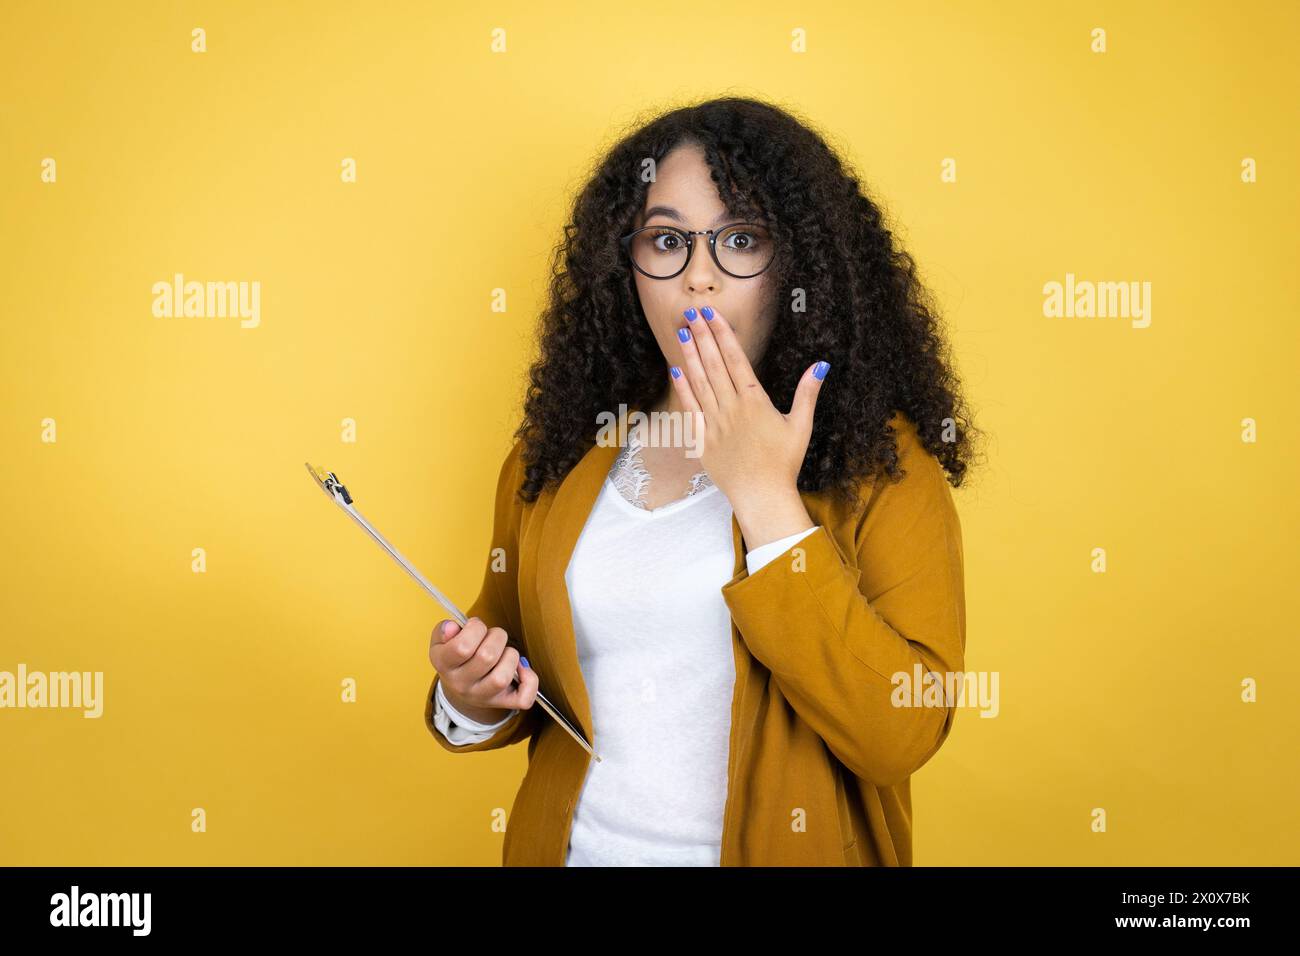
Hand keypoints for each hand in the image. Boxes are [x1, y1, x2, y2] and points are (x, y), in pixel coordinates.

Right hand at [429, 617, 537, 723]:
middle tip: (493, 637)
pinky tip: (522, 669)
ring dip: (511, 656)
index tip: (476, 626)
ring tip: (504, 652)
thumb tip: (452, 627)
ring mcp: (482, 697)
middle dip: (497, 637)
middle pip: (487, 657)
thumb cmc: (456, 655)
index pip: (462, 647)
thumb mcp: (443, 640)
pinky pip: (523, 699)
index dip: (475, 628)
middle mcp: (461, 684)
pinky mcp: (503, 703)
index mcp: (444, 665)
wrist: (460, 685)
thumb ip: (445, 630)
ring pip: (503, 677)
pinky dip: (529, 681)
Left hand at [669, 304, 829, 546]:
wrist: (762, 496)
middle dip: (703, 337)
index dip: (723, 335)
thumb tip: (821, 365)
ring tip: (683, 333)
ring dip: (690, 356)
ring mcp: (715, 423)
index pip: (736, 359)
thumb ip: (807, 393)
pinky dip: (682, 389)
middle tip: (692, 312)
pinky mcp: (702, 440)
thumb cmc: (783, 463)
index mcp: (755, 401)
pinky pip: (690, 409)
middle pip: (714, 365)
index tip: (713, 315)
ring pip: (699, 382)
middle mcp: (732, 408)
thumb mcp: (801, 426)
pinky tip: (676, 370)